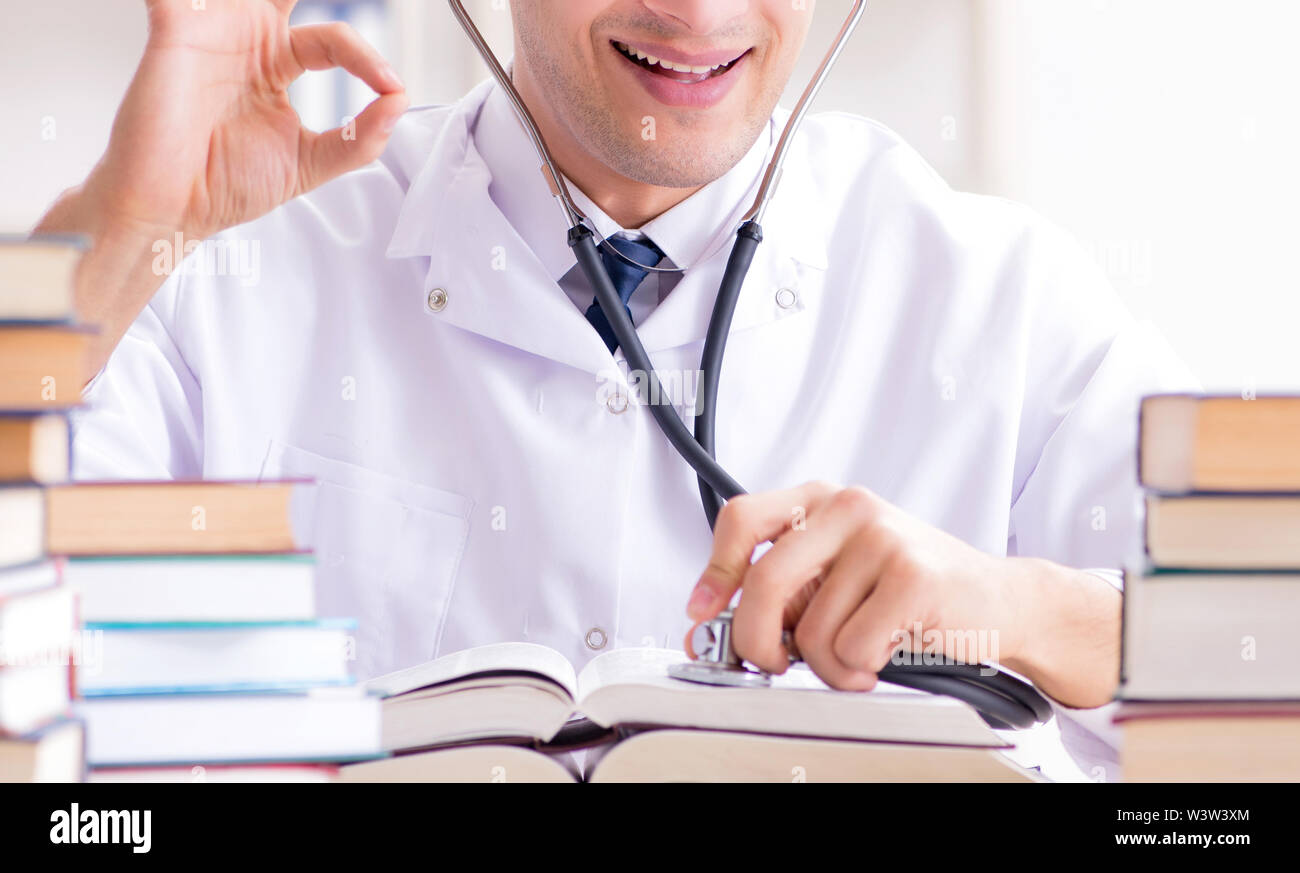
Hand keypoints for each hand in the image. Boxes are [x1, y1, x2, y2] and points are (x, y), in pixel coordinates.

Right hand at [38, 0, 408, 378]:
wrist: (172, 209)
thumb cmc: (225, 187)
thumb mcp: (309, 164)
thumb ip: (358, 138)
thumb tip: (400, 102)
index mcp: (277, 67)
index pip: (333, 41)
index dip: (365, 58)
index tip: (390, 86)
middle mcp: (246, 44)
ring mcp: (212, 34)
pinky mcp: (176, 32)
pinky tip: (212, 2)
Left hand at [684, 482, 1121, 707]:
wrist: (1000, 600)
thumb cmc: (913, 590)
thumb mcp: (840, 575)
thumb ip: (783, 592)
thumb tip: (709, 630)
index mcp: (823, 500)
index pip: (743, 520)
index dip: (715, 571)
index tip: (703, 612)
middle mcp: (850, 507)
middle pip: (766, 581)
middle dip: (756, 640)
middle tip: (773, 661)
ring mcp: (883, 538)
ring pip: (810, 630)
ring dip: (828, 665)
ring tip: (859, 654)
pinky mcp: (912, 576)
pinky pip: (851, 648)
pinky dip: (860, 670)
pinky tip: (883, 656)